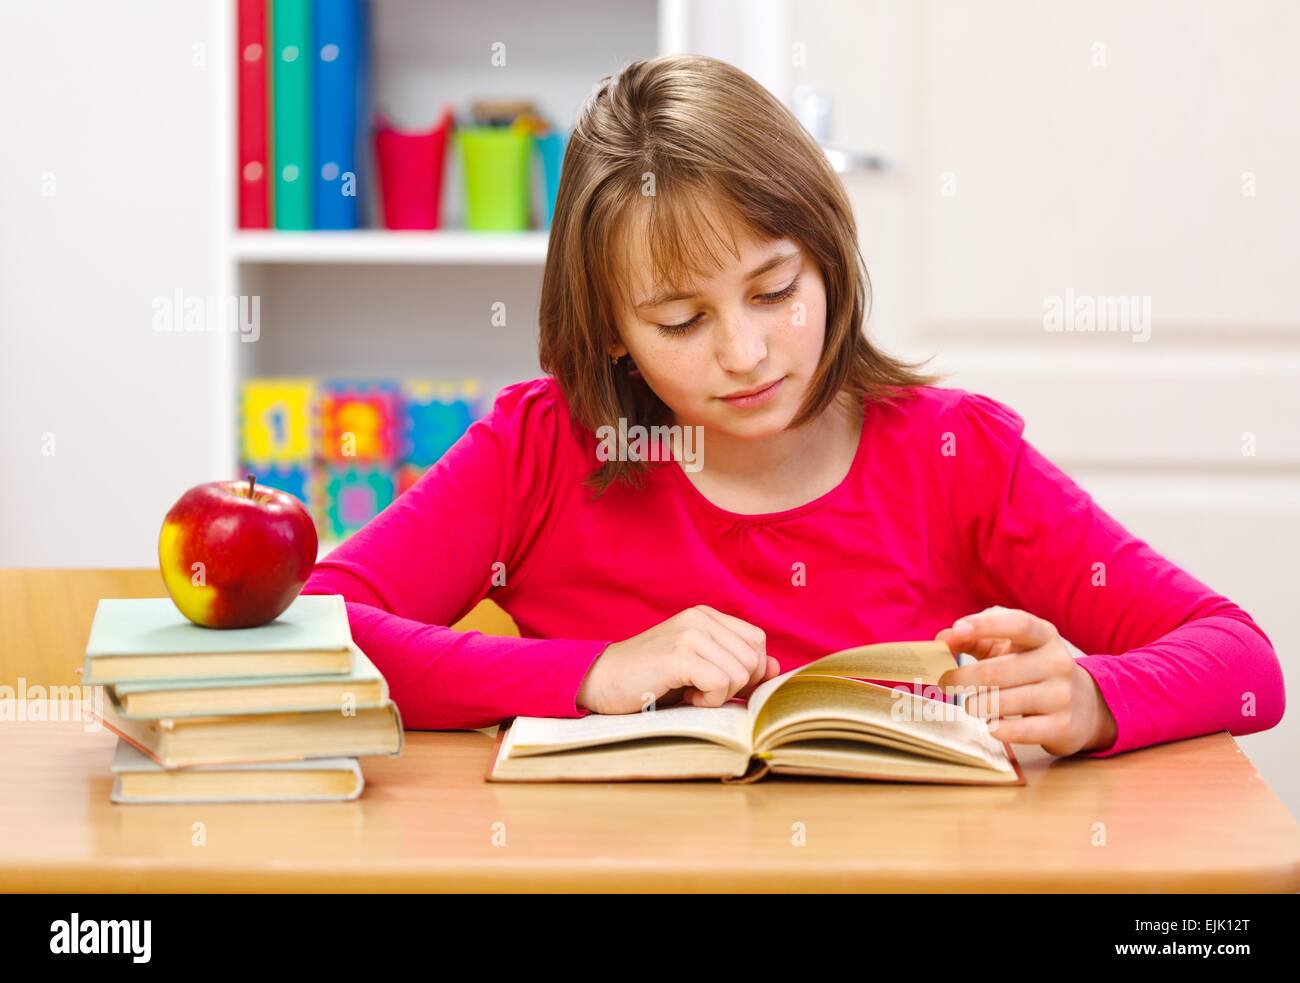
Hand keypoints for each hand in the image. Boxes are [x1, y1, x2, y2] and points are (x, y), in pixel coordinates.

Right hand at [577, 605, 781, 714]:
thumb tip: (774, 667)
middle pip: (754, 658)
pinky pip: (721, 683)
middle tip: (703, 692)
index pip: (757, 641)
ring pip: (741, 672)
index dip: (750, 670)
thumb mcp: (698, 668)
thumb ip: (734, 663)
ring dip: (720, 695)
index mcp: (706, 616)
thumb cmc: (649, 679)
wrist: (600, 681)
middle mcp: (700, 618)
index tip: (721, 685)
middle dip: (737, 686)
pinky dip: (709, 700)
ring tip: (691, 693)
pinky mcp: (679, 655)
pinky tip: (686, 697)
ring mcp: (689, 634)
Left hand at [934, 608, 1117, 755]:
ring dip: (976, 705)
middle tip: (945, 682)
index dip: (985, 625)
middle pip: (998, 670)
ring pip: (1003, 702)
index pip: (1018, 624)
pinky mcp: (1062, 726)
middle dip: (963, 677)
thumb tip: (943, 639)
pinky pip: (1018, 730)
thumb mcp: (1010, 648)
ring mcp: (1062, 695)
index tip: (957, 629)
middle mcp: (1057, 662)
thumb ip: (974, 639)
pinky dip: (997, 728)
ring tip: (971, 705)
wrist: (1084, 706)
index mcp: (1044, 636)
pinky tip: (991, 724)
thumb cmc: (1033, 670)